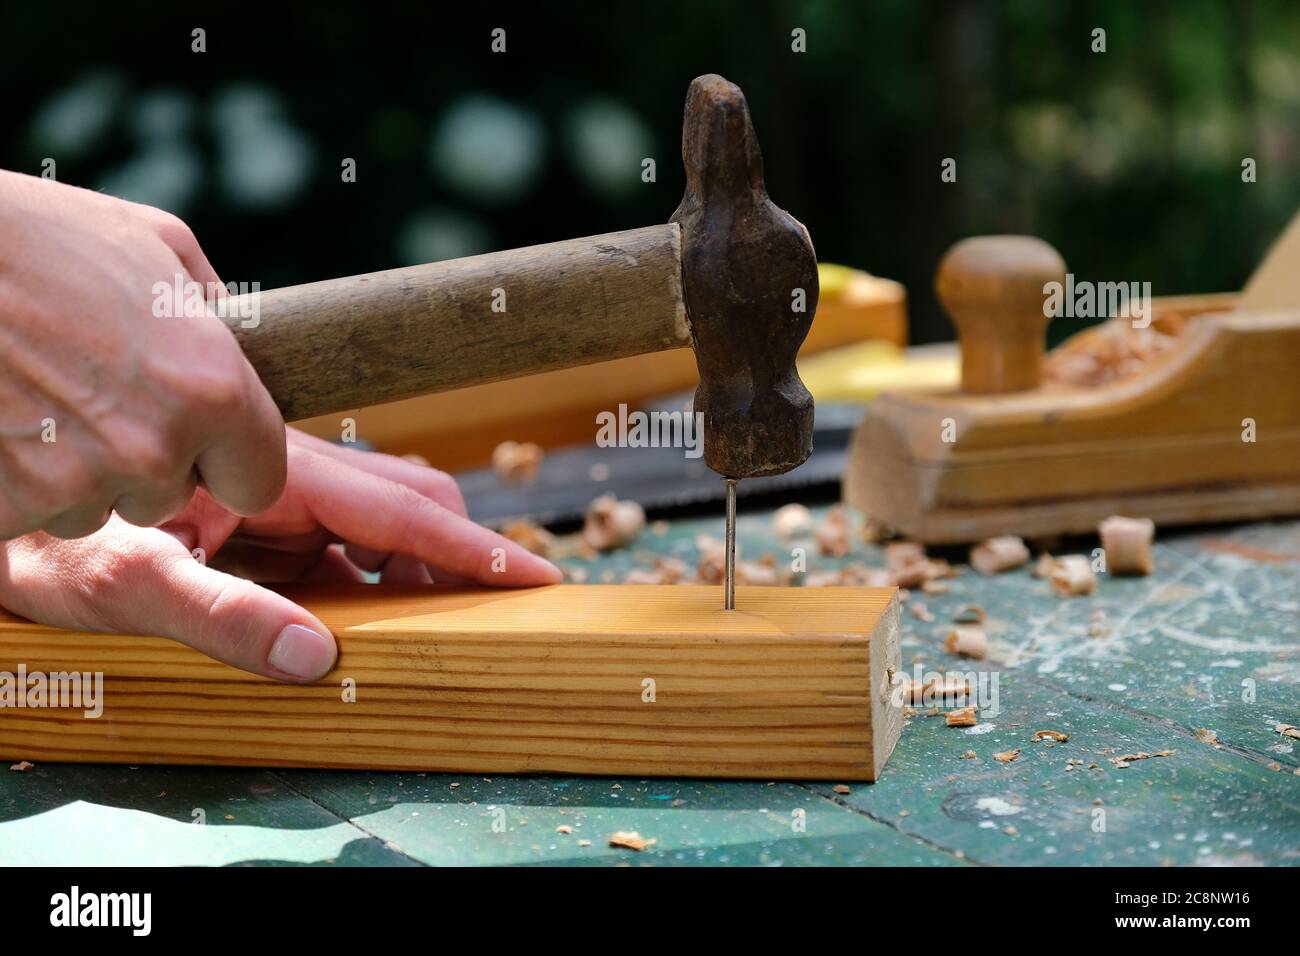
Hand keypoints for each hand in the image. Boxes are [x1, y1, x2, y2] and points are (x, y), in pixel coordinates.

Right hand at [0, 170, 284, 538]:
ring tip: (45, 398)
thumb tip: (244, 342)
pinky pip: (35, 511)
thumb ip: (212, 307)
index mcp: (212, 390)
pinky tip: (10, 419)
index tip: (205, 442)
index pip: (258, 482)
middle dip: (147, 460)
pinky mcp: (11, 502)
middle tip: (100, 395)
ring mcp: (78, 480)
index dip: (230, 460)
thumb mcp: (156, 243)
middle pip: (172, 497)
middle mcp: (154, 447)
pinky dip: (22, 479)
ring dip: (81, 471)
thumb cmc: (38, 236)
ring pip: (100, 507)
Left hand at [0, 429, 560, 680]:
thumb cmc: (48, 541)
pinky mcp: (265, 512)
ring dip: (413, 571)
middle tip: (491, 611)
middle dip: (457, 555)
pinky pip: (341, 540)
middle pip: (407, 499)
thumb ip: (219, 616)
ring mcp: (276, 491)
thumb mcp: (122, 584)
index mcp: (264, 473)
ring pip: (379, 520)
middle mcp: (283, 472)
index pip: (395, 510)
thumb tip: (317, 658)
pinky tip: (360, 612)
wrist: (13, 487)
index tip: (535, 573)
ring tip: (428, 623)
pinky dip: (370, 578)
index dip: (470, 547)